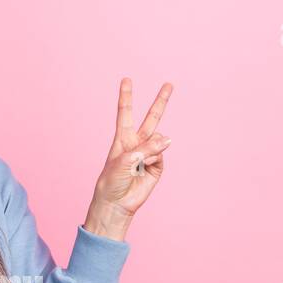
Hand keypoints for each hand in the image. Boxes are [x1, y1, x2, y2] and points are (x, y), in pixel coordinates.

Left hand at [85, 77, 173, 237]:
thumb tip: (168, 140)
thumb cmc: (112, 181)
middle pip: (151, 118)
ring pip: (159, 139)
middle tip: (169, 84)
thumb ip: (146, 148)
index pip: (125, 113)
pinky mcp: (157, 166)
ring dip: (151, 148)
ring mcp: (148, 154)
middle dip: (161, 102)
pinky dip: (154, 160)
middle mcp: (137, 144)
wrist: (116, 203)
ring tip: (140, 163)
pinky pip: (161, 155)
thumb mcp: (124, 160)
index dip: (126, 96)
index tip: (126, 80)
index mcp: (123, 138)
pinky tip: (145, 169)